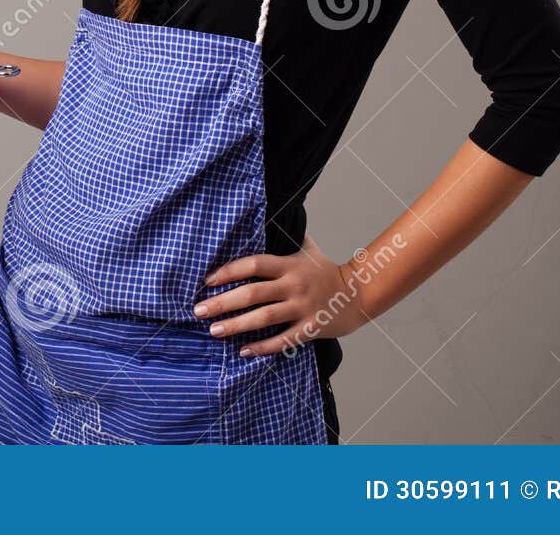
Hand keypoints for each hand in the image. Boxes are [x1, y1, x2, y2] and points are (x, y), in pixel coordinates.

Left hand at [193, 234, 372, 356]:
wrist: (360, 293)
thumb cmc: (327, 270)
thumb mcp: (307, 248)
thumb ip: (287, 233)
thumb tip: (268, 209)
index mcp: (288, 264)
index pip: (253, 264)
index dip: (228, 271)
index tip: (206, 281)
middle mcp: (294, 285)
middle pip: (253, 293)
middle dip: (223, 302)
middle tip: (199, 311)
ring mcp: (303, 307)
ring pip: (265, 317)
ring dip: (237, 325)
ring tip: (214, 331)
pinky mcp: (312, 327)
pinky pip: (284, 339)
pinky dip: (263, 346)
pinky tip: (244, 351)